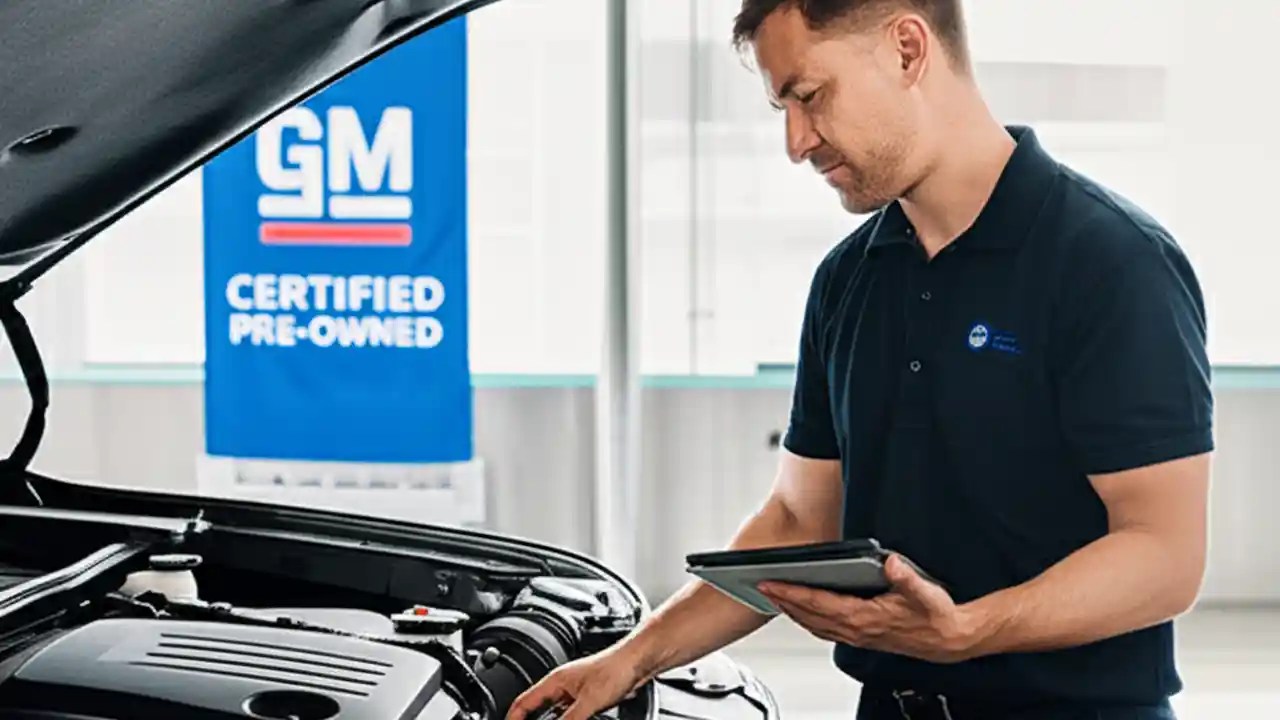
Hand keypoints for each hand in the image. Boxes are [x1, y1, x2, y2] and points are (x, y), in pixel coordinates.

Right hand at [506, 645, 646, 719]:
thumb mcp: (588, 702)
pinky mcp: (587, 698)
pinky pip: (568, 715)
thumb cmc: (615, 669)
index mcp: (555, 681)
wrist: (637, 662)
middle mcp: (561, 686)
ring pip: (552, 714)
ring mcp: (574, 692)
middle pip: (535, 709)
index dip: (513, 718)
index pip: (523, 702)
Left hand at [757, 554, 980, 663]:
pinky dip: (809, 621)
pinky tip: (803, 613)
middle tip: (760, 587)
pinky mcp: (862, 637)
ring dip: (792, 612)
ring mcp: (858, 636)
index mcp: (865, 617)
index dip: (792, 593)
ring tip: (774, 597)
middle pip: (809, 616)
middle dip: (783, 602)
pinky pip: (826, 630)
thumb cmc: (937, 616)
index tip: (772, 583)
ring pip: (815, 625)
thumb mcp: (925, 593)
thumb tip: (892, 563)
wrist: (949, 640)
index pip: (818, 604)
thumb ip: (907, 578)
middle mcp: (856, 630)